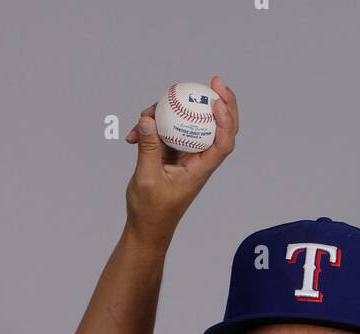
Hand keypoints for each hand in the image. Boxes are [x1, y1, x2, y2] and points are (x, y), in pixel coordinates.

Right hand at [124, 76, 238, 246]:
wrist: (146, 227)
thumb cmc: (151, 210)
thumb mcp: (146, 178)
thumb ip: (149, 148)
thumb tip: (148, 119)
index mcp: (200, 170)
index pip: (223, 142)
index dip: (226, 119)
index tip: (217, 99)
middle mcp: (198, 160)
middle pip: (218, 127)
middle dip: (220, 102)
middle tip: (212, 80)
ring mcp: (186, 155)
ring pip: (188, 123)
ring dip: (169, 112)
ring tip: (143, 115)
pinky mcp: (172, 153)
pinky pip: (167, 130)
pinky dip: (152, 127)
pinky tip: (133, 134)